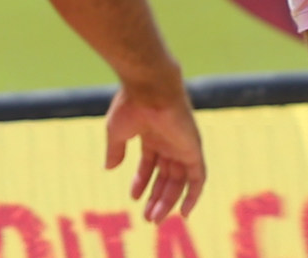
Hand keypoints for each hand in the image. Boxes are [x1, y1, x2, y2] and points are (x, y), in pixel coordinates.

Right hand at [104, 75, 205, 222]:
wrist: (150, 89)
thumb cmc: (131, 105)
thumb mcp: (116, 131)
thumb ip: (115, 150)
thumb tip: (109, 168)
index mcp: (151, 134)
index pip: (150, 163)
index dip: (141, 181)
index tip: (133, 197)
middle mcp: (169, 141)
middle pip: (166, 176)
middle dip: (156, 197)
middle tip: (148, 217)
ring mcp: (182, 146)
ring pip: (179, 181)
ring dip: (168, 201)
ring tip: (154, 218)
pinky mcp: (194, 150)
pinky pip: (198, 178)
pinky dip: (193, 196)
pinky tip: (183, 212)